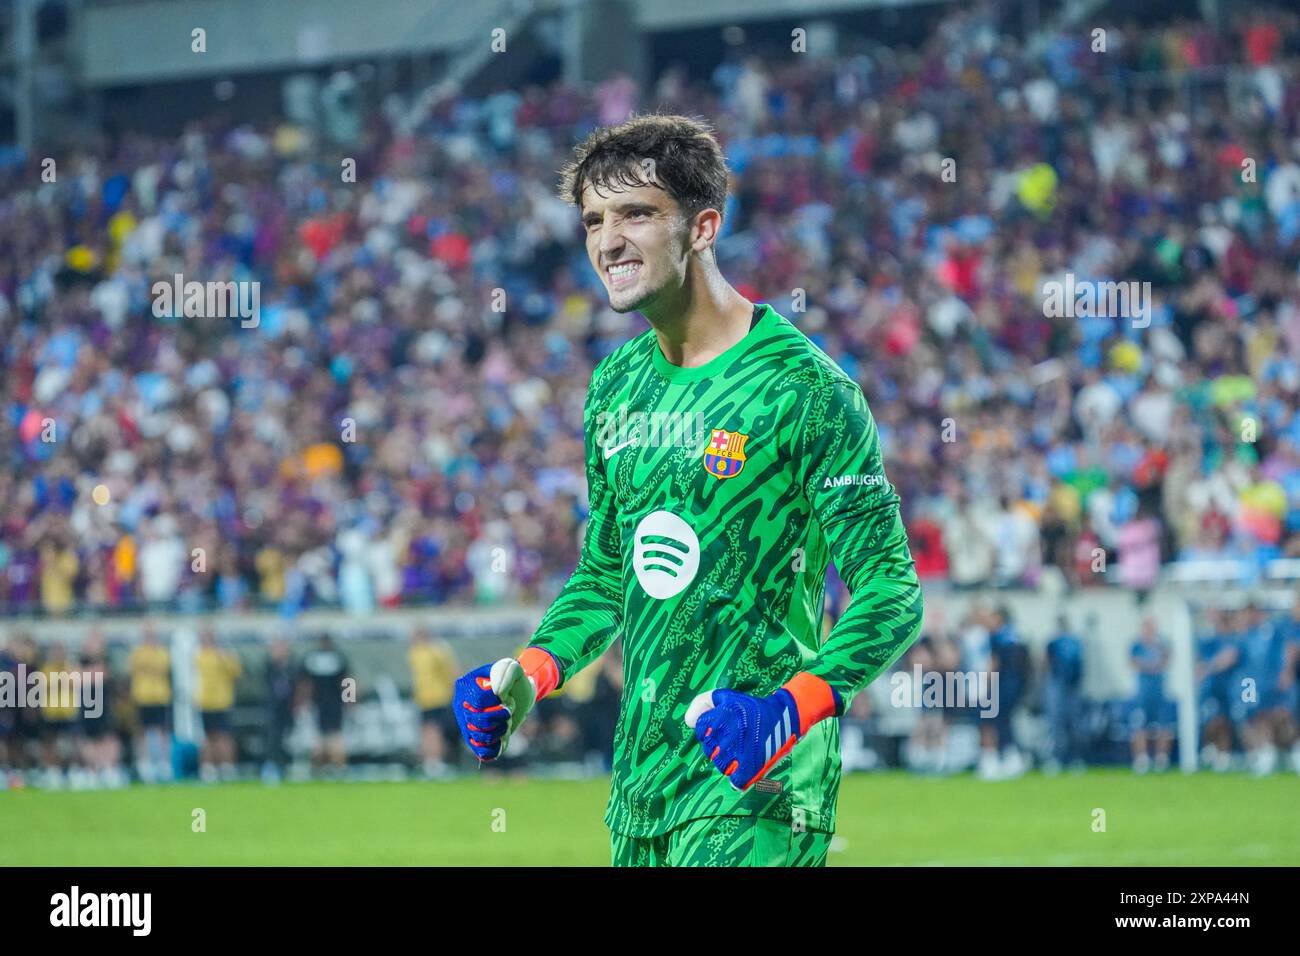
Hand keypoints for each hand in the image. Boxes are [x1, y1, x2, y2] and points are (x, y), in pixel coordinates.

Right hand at [453, 658, 537, 760]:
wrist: (519, 694)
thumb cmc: (514, 679)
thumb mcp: (513, 668)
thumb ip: (505, 674)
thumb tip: (497, 693)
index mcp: (465, 686)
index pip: (477, 702)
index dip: (496, 704)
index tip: (508, 698)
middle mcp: (460, 706)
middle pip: (477, 721)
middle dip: (500, 718)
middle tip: (509, 710)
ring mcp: (465, 723)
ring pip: (478, 738)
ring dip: (500, 732)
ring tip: (507, 723)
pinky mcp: (474, 739)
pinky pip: (481, 751)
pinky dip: (495, 748)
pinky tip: (503, 739)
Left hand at [686, 688, 800, 789]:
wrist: (786, 717)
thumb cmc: (752, 708)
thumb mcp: (728, 696)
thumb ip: (704, 702)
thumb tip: (689, 722)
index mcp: (727, 713)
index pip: (701, 727)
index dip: (707, 729)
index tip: (719, 730)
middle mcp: (734, 731)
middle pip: (708, 748)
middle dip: (716, 746)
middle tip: (731, 742)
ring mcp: (744, 750)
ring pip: (720, 764)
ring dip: (726, 762)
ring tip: (738, 754)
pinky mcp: (754, 765)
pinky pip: (735, 780)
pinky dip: (737, 778)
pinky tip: (742, 769)